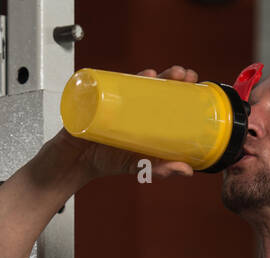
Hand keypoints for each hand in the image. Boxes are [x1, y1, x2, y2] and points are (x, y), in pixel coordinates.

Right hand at [47, 65, 198, 179]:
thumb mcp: (138, 167)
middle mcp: (133, 107)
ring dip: (155, 74)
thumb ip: (160, 169)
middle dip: (172, 77)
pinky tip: (144, 75)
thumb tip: (187, 171)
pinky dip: (128, 78)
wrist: (74, 162)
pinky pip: (114, 84)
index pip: (168, 100)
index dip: (182, 89)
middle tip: (184, 75)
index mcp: (146, 120)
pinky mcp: (100, 99)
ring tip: (167, 74)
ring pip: (139, 82)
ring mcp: (116, 101)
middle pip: (156, 86)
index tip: (196, 84)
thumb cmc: (107, 161)